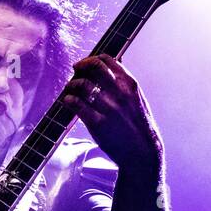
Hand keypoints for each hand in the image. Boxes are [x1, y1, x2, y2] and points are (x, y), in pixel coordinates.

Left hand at [63, 54, 163, 172]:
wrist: (142, 151)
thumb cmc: (137, 124)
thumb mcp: (136, 98)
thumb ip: (124, 81)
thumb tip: (117, 62)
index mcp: (129, 84)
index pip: (107, 60)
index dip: (92, 59)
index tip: (85, 65)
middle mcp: (119, 93)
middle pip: (93, 67)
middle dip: (80, 67)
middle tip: (75, 73)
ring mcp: (109, 108)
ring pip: (82, 85)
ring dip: (72, 85)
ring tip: (70, 90)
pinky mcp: (98, 124)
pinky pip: (77, 105)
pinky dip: (69, 100)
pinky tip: (68, 102)